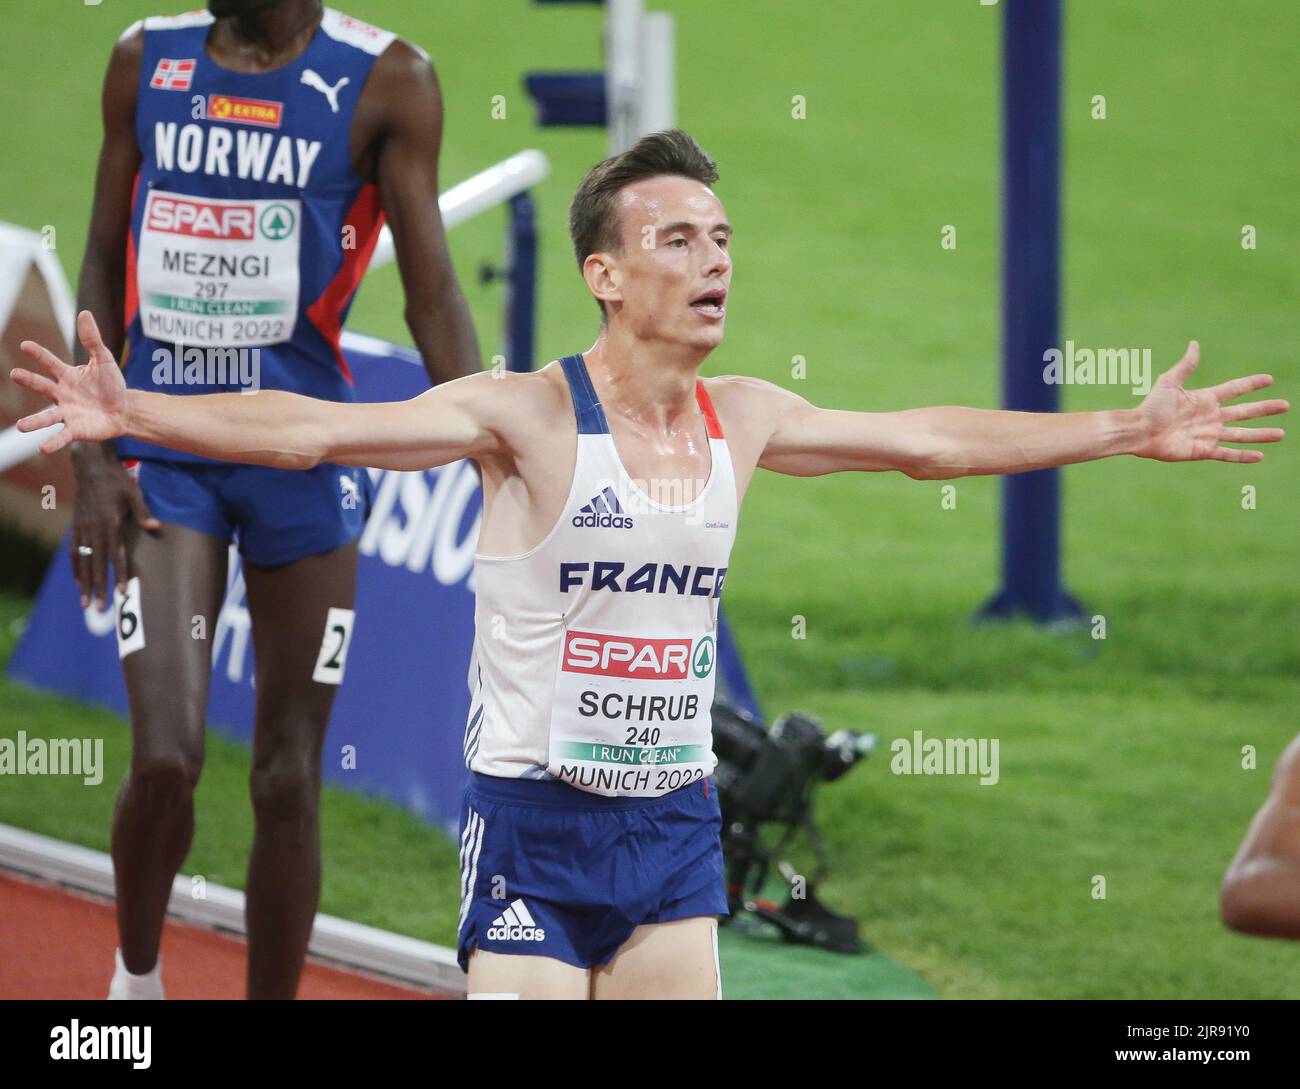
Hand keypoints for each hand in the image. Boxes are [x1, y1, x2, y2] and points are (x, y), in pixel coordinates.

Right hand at [13, 310, 127, 453]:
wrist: (124, 409)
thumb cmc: (112, 385)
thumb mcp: (105, 360)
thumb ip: (92, 340)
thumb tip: (84, 313)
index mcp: (67, 376)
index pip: (50, 362)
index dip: (39, 355)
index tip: (25, 345)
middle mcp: (62, 394)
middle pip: (42, 386)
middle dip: (29, 380)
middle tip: (14, 374)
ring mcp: (66, 412)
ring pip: (46, 417)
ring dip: (34, 422)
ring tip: (21, 426)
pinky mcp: (75, 429)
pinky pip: (61, 436)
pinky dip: (53, 442)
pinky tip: (43, 447)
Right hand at [69, 444, 160, 609]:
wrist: (91, 464)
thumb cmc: (117, 478)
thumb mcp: (134, 493)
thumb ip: (143, 513)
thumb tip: (156, 528)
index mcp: (110, 522)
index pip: (115, 555)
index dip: (120, 574)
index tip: (122, 592)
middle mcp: (94, 528)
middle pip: (96, 564)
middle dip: (99, 587)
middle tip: (99, 608)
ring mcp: (83, 527)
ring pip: (82, 561)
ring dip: (84, 582)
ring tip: (84, 602)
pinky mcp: (77, 525)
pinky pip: (73, 550)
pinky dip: (75, 567)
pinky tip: (78, 581)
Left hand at [1134, 341, 1286, 462]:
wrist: (1139, 430)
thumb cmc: (1151, 406)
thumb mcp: (1169, 382)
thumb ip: (1185, 365)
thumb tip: (1195, 343)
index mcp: (1205, 399)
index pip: (1235, 389)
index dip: (1251, 384)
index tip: (1269, 379)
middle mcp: (1210, 417)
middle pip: (1245, 412)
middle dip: (1265, 409)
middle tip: (1285, 405)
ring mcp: (1208, 435)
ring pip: (1242, 435)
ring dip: (1261, 435)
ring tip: (1280, 434)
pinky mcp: (1203, 451)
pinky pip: (1227, 453)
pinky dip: (1243, 456)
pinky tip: (1260, 456)